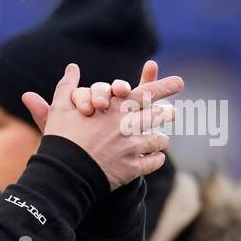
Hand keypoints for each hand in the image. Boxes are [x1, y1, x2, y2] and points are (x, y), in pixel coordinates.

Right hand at [21, 60, 182, 190]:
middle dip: (168, 113)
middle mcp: (128, 125)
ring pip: (160, 140)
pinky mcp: (132, 168)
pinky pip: (154, 162)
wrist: (63, 173)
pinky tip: (154, 159)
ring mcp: (132, 147)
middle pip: (160, 115)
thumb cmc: (61, 138)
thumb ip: (67, 86)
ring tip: (161, 140)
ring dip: (161, 139)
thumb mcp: (60, 108)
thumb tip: (72, 67)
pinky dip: (156, 159)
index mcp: (115, 108)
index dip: (165, 86)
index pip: (147, 92)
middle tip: (172, 113)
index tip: (179, 82)